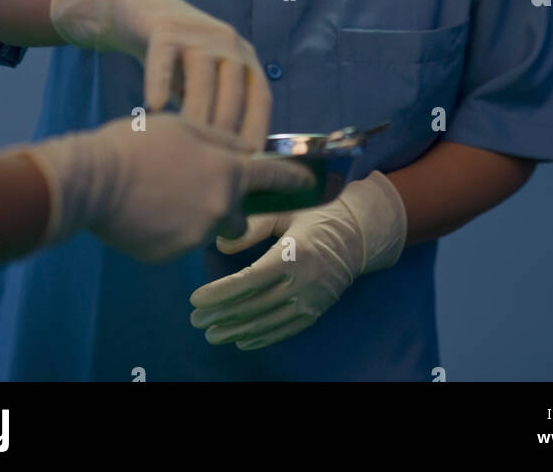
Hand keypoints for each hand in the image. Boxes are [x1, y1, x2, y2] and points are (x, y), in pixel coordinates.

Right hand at [5, 115, 315, 263]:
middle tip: (197, 189)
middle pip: (238, 214)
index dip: (293, 178)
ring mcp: (196, 234)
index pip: (273, 176)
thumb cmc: (137, 144)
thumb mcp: (185, 129)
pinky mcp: (170, 254)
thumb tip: (246, 149)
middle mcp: (220, 206)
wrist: (93, 180)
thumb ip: (221, 141)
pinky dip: (168, 229)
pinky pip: (178, 241)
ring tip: (159, 195)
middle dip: (227, 205)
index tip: (311, 181)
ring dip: (193, 214)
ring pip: (205, 226)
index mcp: (228, 170)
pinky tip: (144, 210)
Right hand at [49, 0, 271, 147]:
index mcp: (246, 59)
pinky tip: (153, 109)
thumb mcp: (209, 82)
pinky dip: (159, 84)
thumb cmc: (182, 62)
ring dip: (194, 116)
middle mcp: (229, 44)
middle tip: (212, 170)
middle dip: (224, 134)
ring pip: (202, 80)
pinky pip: (164, 60)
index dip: (257, 131)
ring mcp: (198, 34)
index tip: (251, 167)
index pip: (261, 98)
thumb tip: (234, 168)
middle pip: (232, 93)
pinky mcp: (166, 30)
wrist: (147, 9)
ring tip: (184, 150)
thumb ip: (221, 110)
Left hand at [189, 173, 407, 350]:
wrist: (356, 236)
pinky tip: (241, 340)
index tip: (195, 298)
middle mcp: (302, 282)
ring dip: (236, 331)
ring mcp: (310, 301)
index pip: (249, 280)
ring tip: (211, 333)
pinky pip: (284, 330)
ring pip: (266, 323)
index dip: (220, 292)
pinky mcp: (315, 312)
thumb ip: (254, 227)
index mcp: (293, 253)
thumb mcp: (286, 212)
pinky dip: (261, 338)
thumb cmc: (315, 217)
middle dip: (221, 315)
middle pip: (254, 306)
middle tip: (196, 320)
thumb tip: (220, 246)